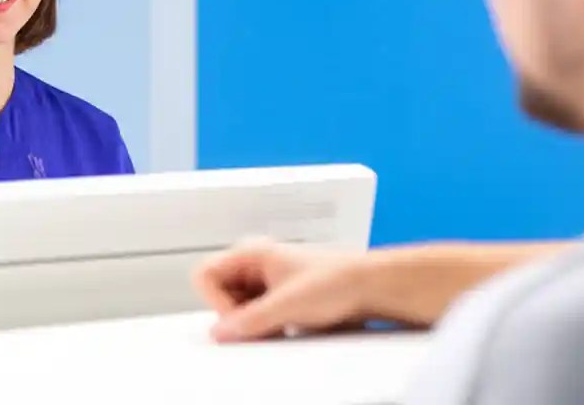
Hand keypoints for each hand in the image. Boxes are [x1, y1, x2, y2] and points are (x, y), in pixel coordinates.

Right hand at [192, 238, 566, 343]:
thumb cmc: (340, 279)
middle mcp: (259, 263)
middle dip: (237, 315)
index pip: (206, 276)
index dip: (218, 303)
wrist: (377, 286)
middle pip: (222, 293)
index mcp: (253, 252)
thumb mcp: (287, 305)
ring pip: (241, 307)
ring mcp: (272, 281)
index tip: (240, 320)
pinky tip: (290, 329)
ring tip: (282, 325)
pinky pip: (261, 316)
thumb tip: (222, 333)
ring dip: (255, 322)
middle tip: (262, 326)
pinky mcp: (286, 298)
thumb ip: (249, 321)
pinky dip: (269, 326)